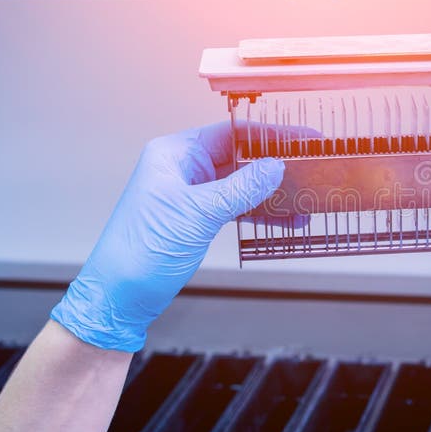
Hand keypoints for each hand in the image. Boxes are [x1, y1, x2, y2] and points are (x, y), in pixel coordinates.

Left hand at [51, 123, 283, 351]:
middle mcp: (184, 169)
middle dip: (275, 165)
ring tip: (305, 198)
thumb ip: (240, 188)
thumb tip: (274, 167)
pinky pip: (237, 208)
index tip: (303, 138)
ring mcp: (192, 195)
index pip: (231, 133)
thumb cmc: (142, 251)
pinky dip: (261, 213)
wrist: (119, 298)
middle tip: (311, 166)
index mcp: (175, 154)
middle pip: (240, 157)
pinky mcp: (198, 219)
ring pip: (242, 185)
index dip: (270, 135)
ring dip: (272, 193)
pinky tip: (286, 220)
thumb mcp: (198, 214)